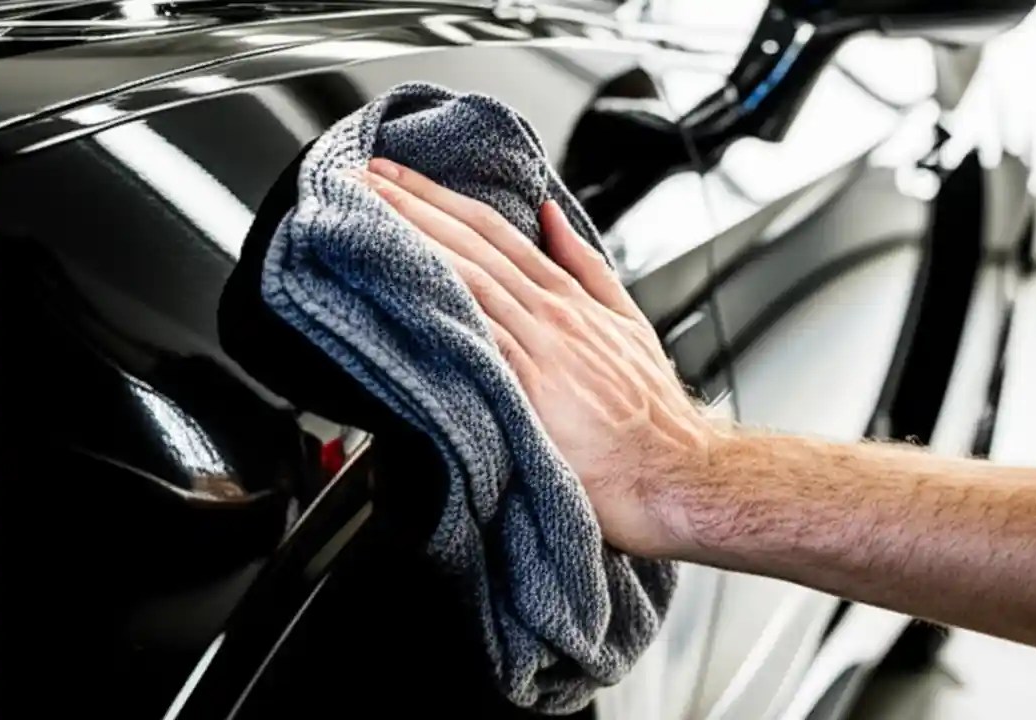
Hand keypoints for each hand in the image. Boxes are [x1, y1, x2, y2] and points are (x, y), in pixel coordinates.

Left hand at [357, 158, 716, 556]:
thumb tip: (551, 217)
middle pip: (473, 244)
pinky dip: (441, 305)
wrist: (671, 471)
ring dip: (416, 240)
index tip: (399, 176)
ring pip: (469, 278)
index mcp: (570, 299)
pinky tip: (400, 286)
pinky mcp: (532, 387)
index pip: (495, 232)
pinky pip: (479, 336)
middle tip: (364, 174)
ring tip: (368, 213)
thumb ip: (587, 267)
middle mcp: (552, 315)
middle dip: (414, 203)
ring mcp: (542, 348)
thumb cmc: (651, 416)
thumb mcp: (628, 323)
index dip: (443, 198)